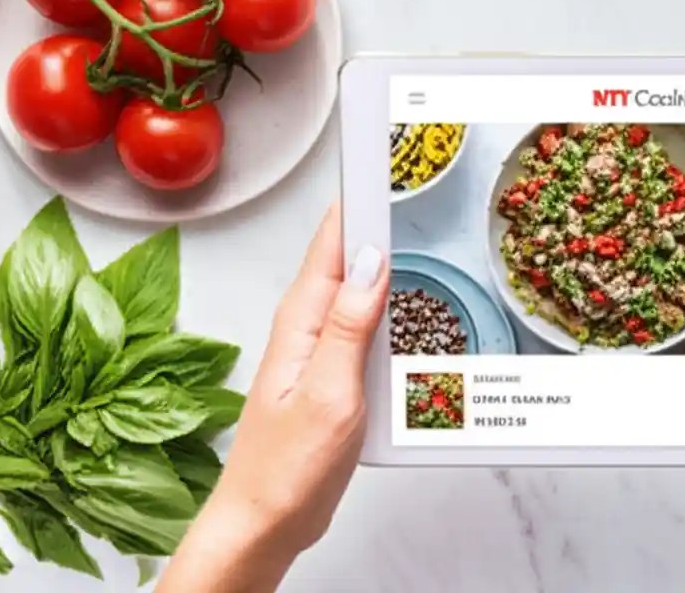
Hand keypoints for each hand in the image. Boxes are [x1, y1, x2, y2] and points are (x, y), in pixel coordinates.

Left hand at [158, 204, 387, 592]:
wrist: (266, 522)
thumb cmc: (286, 470)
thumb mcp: (329, 394)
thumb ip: (349, 326)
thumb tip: (372, 261)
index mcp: (301, 320)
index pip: (333, 241)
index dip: (357, 198)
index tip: (383, 162)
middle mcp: (306, 325)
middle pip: (347, 255)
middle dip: (376, 215)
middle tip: (412, 180)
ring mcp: (319, 347)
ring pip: (359, 287)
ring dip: (386, 258)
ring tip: (418, 226)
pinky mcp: (333, 371)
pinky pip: (363, 323)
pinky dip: (388, 305)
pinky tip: (407, 304)